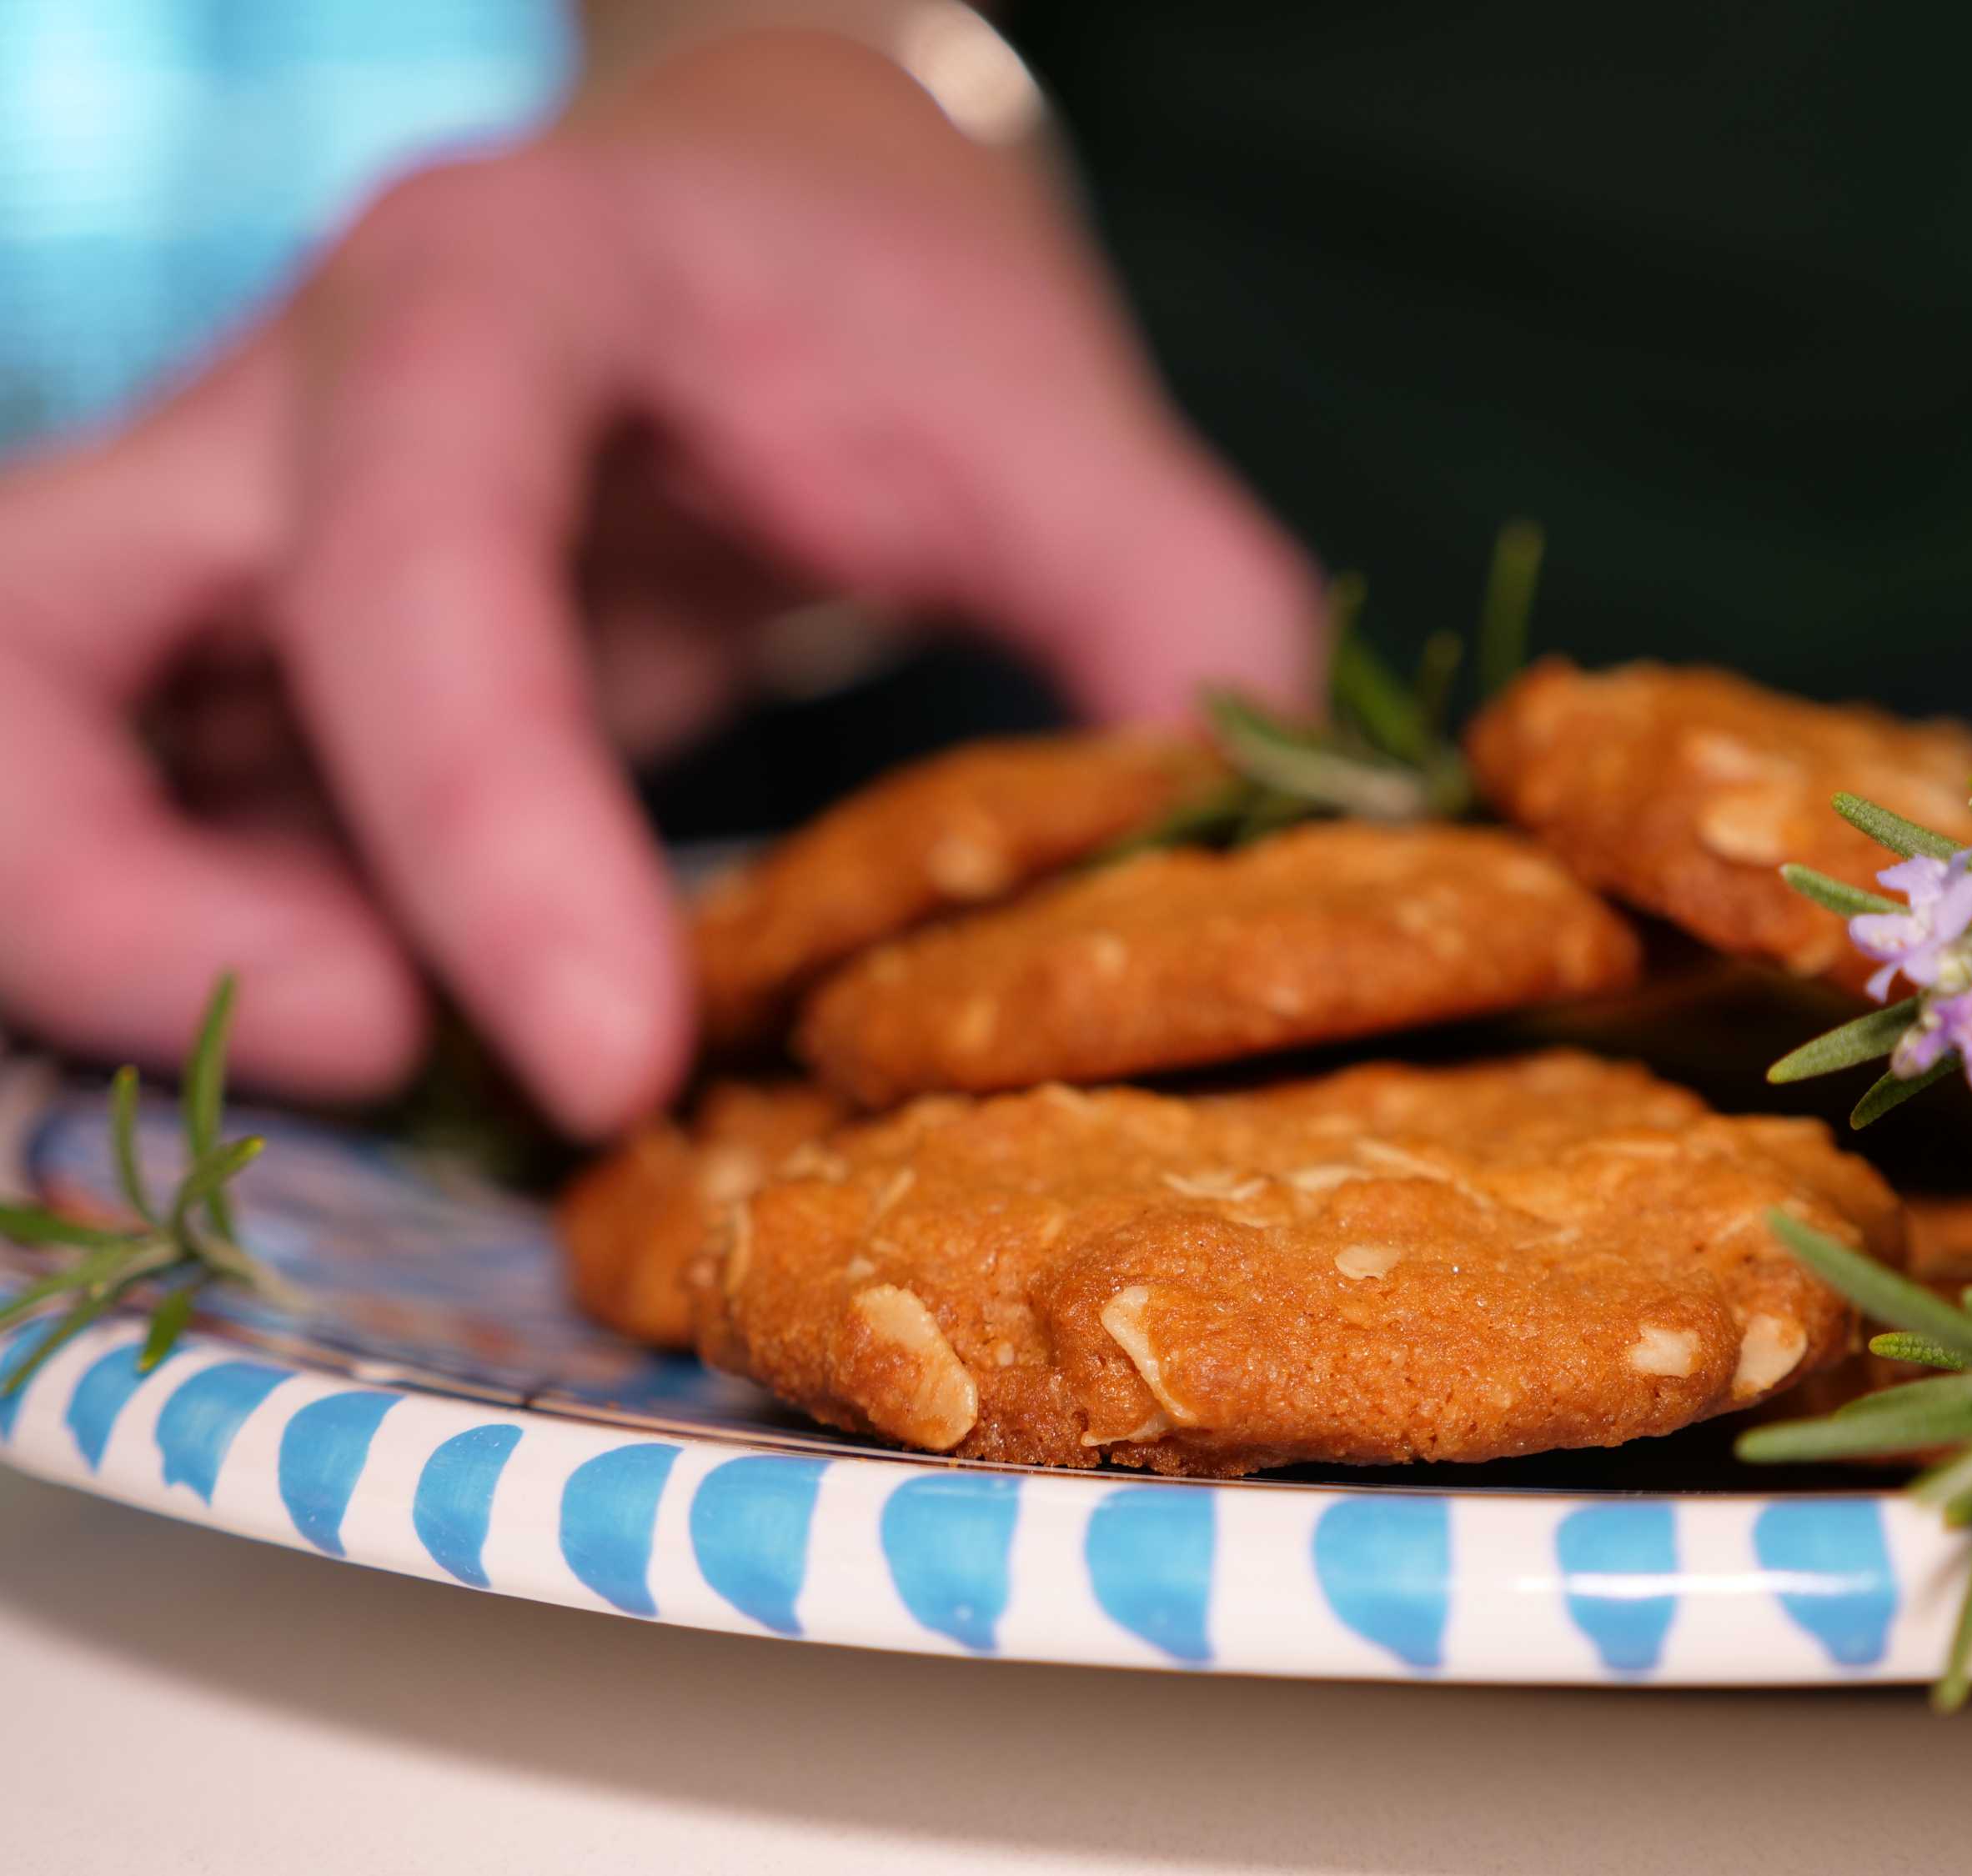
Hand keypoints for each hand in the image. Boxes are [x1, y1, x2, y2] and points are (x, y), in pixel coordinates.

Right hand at [0, 31, 1315, 1135]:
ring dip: (141, 948)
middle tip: (389, 1050)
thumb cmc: (892, 295)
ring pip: (16, 743)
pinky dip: (211, 951)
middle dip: (129, 901)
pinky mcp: (235, 649)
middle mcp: (292, 399)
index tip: (617, 1063)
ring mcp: (227, 530)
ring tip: (403, 1047)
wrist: (758, 193)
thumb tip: (1224, 883)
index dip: (484, 825)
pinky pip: (122, 818)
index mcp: (499, 298)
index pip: (408, 551)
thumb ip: (1175, 621)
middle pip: (17, 642)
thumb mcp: (1063, 426)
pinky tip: (401, 1011)